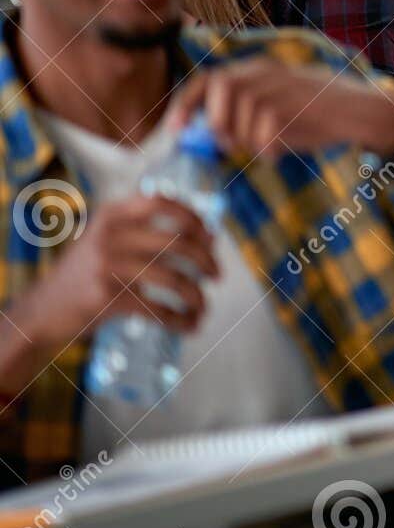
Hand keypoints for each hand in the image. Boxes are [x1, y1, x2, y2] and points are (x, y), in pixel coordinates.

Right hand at [13, 194, 218, 349]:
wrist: (42, 311)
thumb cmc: (87, 275)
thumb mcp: (109, 242)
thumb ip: (148, 234)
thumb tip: (209, 236)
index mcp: (111, 215)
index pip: (161, 202)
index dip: (194, 217)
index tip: (210, 237)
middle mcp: (110, 235)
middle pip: (178, 242)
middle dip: (206, 260)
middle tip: (216, 275)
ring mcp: (107, 266)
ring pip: (174, 279)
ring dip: (197, 296)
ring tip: (202, 306)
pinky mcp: (107, 298)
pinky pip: (158, 308)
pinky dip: (181, 319)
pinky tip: (189, 324)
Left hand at [169, 59, 393, 160]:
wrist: (365, 111)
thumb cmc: (322, 115)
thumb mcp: (280, 105)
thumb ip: (247, 112)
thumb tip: (212, 135)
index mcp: (260, 69)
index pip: (208, 78)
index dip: (186, 104)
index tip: (176, 130)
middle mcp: (266, 72)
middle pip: (219, 93)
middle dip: (218, 123)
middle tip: (232, 144)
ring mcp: (280, 87)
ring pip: (239, 119)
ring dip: (248, 142)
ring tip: (271, 147)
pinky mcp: (293, 107)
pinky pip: (263, 136)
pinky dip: (269, 150)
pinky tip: (285, 149)